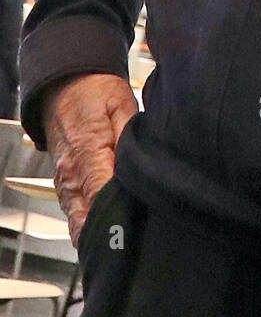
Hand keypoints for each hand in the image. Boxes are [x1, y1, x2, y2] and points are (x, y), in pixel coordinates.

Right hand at [42, 74, 137, 247]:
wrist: (65, 83)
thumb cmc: (95, 92)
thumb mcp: (121, 105)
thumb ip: (130, 138)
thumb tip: (141, 168)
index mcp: (88, 154)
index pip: (103, 199)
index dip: (123, 216)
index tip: (142, 225)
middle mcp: (71, 175)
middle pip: (89, 220)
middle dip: (113, 230)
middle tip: (140, 234)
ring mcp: (64, 183)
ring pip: (80, 222)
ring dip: (101, 228)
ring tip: (129, 231)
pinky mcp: (63, 185)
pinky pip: (75, 214)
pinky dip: (90, 221)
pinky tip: (112, 221)